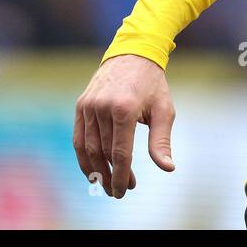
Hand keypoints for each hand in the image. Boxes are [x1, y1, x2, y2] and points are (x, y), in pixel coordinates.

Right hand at [74, 53, 175, 197]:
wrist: (133, 55)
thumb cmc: (152, 86)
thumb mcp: (164, 110)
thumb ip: (161, 141)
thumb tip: (168, 168)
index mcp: (125, 108)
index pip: (120, 152)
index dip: (121, 175)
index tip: (124, 191)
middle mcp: (103, 107)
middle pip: (104, 152)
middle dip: (112, 174)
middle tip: (121, 190)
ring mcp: (89, 105)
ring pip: (89, 147)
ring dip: (97, 170)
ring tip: (108, 183)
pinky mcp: (81, 105)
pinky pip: (79, 138)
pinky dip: (84, 157)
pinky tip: (92, 170)